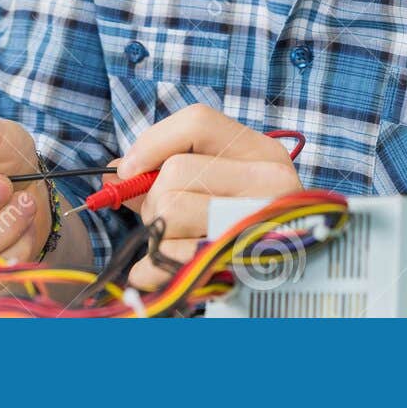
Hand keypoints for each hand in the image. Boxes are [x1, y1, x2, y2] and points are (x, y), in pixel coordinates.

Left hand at [116, 104, 299, 289]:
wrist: (293, 285)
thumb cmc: (241, 227)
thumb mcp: (216, 187)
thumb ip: (163, 175)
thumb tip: (114, 178)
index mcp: (264, 153)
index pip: (197, 122)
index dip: (152, 142)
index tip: (129, 168)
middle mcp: (271, 181)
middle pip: (176, 171)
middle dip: (155, 200)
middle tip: (169, 221)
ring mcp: (260, 222)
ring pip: (171, 210)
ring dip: (158, 233)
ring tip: (178, 243)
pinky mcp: (242, 263)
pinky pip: (173, 255)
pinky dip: (152, 267)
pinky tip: (156, 270)